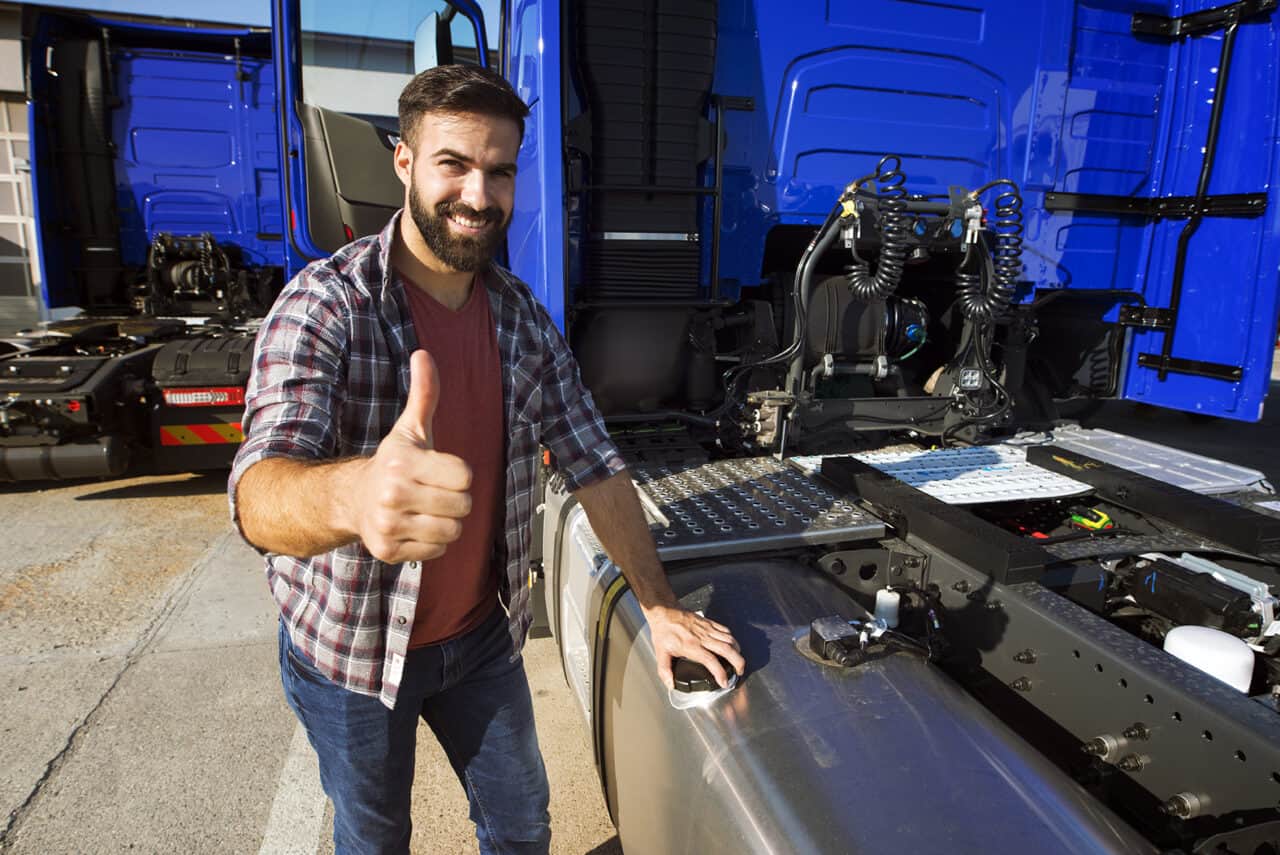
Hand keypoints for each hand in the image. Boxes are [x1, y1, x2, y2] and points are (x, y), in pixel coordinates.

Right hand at [349, 349, 471, 562]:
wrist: (353, 499)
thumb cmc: (393, 464)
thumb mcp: (410, 428)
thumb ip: (424, 394)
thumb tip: (423, 355)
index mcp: (403, 462)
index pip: (464, 475)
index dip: (458, 474)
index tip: (439, 470)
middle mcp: (393, 494)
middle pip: (463, 505)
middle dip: (455, 499)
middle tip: (434, 492)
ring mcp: (389, 525)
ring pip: (452, 531)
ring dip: (446, 522)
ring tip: (426, 510)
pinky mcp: (388, 551)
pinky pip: (436, 550)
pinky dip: (432, 542)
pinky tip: (415, 527)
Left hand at [645, 605, 744, 689]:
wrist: (665, 612)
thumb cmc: (663, 631)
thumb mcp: (660, 652)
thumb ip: (664, 670)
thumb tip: (670, 684)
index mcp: (691, 646)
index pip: (711, 661)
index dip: (720, 673)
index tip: (724, 682)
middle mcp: (702, 638)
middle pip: (727, 650)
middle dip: (737, 663)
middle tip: (738, 672)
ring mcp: (707, 629)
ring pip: (729, 639)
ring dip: (737, 651)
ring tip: (737, 661)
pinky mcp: (709, 623)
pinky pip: (725, 630)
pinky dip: (732, 639)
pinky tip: (732, 646)